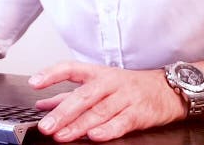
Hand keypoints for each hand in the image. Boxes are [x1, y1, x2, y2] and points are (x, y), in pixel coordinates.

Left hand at [28, 61, 186, 141]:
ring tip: (62, 135)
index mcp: (98, 73)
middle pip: (83, 96)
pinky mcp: (139, 113)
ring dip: (79, 125)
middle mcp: (110, 83)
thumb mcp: (100, 85)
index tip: (35, 83)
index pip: (71, 68)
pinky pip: (122, 122)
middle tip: (46, 125)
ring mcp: (125, 98)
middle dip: (63, 112)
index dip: (52, 74)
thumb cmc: (130, 87)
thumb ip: (69, 95)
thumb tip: (42, 104)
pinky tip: (94, 136)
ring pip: (99, 111)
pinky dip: (108, 129)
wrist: (168, 89)